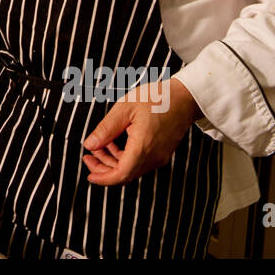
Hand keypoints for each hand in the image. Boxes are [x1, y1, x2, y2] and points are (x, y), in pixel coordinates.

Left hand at [80, 78, 202, 184]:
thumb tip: (90, 144)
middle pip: (125, 174)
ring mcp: (160, 156)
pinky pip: (140, 162)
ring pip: (131, 169)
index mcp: (143, 147)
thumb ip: (106, 129)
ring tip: (99, 146)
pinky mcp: (162, 153)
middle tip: (88, 157)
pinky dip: (124, 157)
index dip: (103, 178)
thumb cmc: (157, 98)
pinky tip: (114, 143)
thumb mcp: (125, 108)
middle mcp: (154, 157)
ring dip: (113, 162)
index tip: (89, 175)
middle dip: (103, 169)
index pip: (121, 174)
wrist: (185, 97)